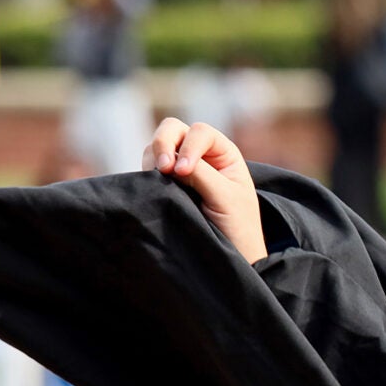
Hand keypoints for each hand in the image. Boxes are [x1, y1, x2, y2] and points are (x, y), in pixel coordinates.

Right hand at [143, 118, 267, 264]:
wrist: (231, 256)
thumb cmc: (238, 226)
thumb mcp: (225, 197)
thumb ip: (201, 174)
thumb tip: (171, 159)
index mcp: (224, 153)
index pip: (200, 133)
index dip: (189, 147)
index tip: (183, 172)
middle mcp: (202, 155)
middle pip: (174, 129)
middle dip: (163, 143)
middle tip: (163, 168)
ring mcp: (182, 167)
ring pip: (157, 146)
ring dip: (153, 158)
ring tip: (159, 180)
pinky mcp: (166, 183)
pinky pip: (149, 166)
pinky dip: (147, 171)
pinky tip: (154, 185)